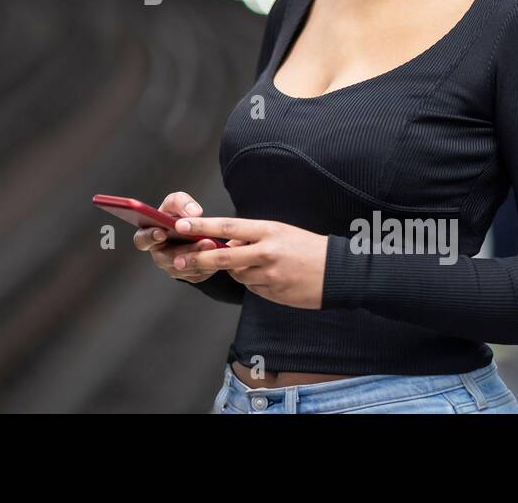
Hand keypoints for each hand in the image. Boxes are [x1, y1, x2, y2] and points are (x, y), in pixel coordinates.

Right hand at [133, 191, 223, 283]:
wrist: (196, 229)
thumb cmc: (180, 215)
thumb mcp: (178, 202)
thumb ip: (182, 202)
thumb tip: (193, 213)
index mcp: (150, 235)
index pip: (142, 240)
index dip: (150, 237)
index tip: (162, 232)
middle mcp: (159, 254)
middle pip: (166, 258)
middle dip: (186, 250)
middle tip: (204, 241)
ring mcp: (173, 267)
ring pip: (183, 268)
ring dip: (199, 258)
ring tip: (214, 245)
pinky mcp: (188, 275)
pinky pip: (197, 275)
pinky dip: (207, 266)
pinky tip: (217, 255)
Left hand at [175, 216, 328, 309]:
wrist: (338, 272)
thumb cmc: (307, 248)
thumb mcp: (280, 232)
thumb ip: (252, 236)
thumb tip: (227, 240)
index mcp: (268, 231)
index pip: (228, 226)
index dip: (202, 226)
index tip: (181, 225)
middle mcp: (266, 252)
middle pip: (223, 256)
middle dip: (198, 258)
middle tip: (179, 260)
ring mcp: (269, 275)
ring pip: (236, 274)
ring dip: (235, 270)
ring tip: (256, 264)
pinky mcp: (273, 293)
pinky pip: (252, 287)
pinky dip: (253, 282)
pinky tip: (270, 278)